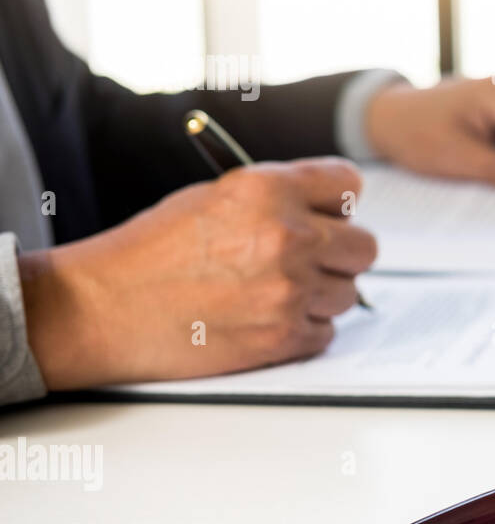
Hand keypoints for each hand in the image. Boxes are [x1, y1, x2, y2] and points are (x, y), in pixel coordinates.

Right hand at [18, 158, 377, 389]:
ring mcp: (289, 290)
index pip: (349, 186)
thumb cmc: (150, 252)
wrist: (102, 308)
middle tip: (307, 260)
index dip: (338, 202)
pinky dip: (303, 330)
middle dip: (339, 253)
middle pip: (363, 246)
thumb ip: (278, 199)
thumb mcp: (215, 198)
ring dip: (320, 295)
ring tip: (272, 293)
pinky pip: (325, 332)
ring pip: (347, 293)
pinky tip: (266, 319)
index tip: (328, 213)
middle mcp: (288, 236)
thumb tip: (328, 213)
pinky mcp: (283, 337)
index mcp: (269, 189)